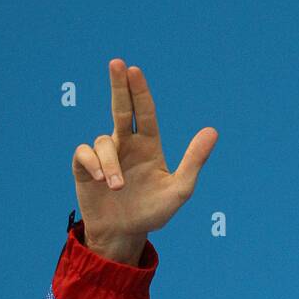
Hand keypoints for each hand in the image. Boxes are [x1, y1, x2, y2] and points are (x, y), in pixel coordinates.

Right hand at [71, 58, 217, 257]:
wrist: (124, 235)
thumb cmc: (152, 212)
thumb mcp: (179, 190)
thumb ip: (194, 161)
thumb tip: (213, 131)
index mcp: (148, 146)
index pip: (144, 112)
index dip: (139, 91)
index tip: (134, 70)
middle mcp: (126, 144)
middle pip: (121, 107)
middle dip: (118, 85)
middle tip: (117, 63)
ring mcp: (105, 155)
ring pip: (104, 141)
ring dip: (110, 163)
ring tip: (117, 187)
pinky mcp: (86, 167)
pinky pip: (85, 153)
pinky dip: (93, 163)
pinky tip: (101, 180)